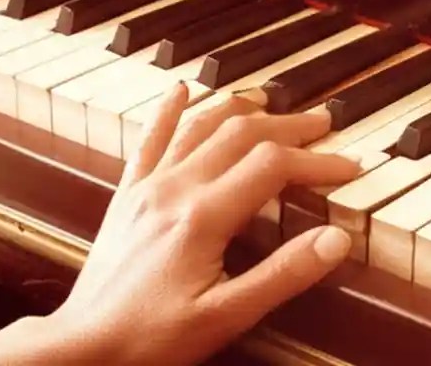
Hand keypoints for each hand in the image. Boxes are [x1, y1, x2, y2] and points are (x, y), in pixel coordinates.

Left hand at [46, 82, 360, 364]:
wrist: (82, 349)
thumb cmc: (150, 339)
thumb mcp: (227, 316)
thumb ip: (284, 274)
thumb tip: (336, 239)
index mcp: (203, 216)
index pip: (274, 165)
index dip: (317, 162)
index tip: (349, 166)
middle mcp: (175, 189)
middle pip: (243, 134)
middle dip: (290, 125)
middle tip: (325, 123)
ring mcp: (148, 188)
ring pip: (201, 127)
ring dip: (242, 109)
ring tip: (274, 102)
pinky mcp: (128, 197)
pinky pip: (150, 140)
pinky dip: (169, 111)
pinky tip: (182, 90)